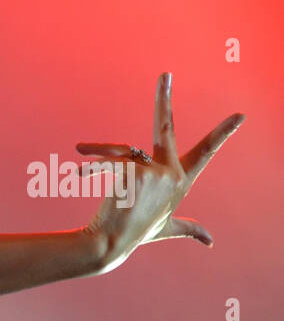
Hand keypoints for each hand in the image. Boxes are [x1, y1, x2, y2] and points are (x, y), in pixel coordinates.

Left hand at [76, 72, 243, 273]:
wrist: (111, 245)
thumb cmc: (137, 234)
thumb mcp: (168, 228)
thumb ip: (189, 228)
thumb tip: (210, 241)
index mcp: (181, 179)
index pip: (206, 151)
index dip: (223, 133)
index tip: (240, 116)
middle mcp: (171, 173)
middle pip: (166, 127)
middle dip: (164, 99)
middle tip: (165, 75)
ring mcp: (155, 172)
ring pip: (121, 150)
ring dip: (98, 151)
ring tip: (80, 151)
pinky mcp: (135, 173)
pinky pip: (109, 161)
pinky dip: (92, 165)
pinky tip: (79, 172)